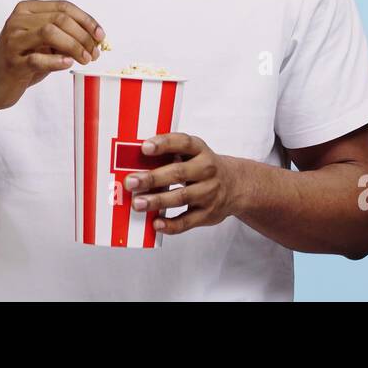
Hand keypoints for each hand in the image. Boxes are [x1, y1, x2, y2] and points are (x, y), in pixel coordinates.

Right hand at [0, 0, 104, 111]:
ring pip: (50, 33)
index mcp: (26, 9)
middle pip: (59, 19)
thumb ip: (64, 36)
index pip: (63, 7)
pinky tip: (68, 64)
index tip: (100, 35)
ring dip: (74, 46)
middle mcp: (17, 20)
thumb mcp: (44, 44)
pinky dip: (57, 61)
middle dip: (83, 36)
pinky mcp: (11, 62)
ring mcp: (12, 40)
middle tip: (94, 53)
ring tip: (85, 59)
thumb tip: (95, 39)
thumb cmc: (22, 61)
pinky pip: (38, 58)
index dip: (86, 20)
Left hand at [123, 134, 245, 234]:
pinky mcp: (207, 214)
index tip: (144, 147)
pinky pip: (187, 221)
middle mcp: (207, 170)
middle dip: (152, 178)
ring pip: (181, 197)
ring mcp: (208, 193)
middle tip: (131, 182)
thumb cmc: (202, 167)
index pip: (183, 143)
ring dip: (157, 201)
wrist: (237, 186)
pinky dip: (171, 224)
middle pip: (179, 173)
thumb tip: (133, 160)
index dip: (164, 143)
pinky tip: (156, 223)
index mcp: (200, 150)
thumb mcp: (193, 154)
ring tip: (138, 203)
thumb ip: (170, 154)